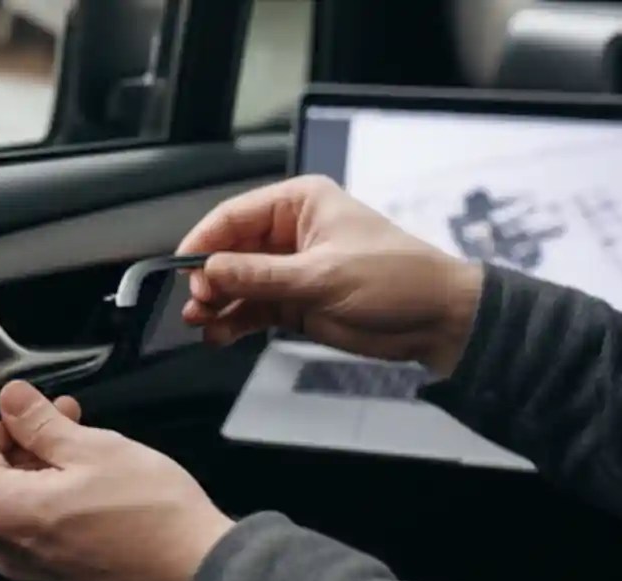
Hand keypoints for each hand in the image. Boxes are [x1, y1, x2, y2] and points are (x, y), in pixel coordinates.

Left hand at [0, 381, 233, 580]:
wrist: (197, 573)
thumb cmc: (147, 505)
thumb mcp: (92, 447)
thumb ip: (39, 422)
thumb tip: (7, 397)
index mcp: (4, 513)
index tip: (33, 414)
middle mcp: (5, 552)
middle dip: (19, 447)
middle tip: (65, 420)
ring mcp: (31, 575)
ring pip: (13, 511)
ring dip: (37, 473)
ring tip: (83, 447)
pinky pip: (35, 537)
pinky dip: (49, 506)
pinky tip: (89, 488)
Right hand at [178, 175, 484, 375]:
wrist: (438, 320)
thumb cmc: (397, 280)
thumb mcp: (323, 276)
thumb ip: (261, 275)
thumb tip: (211, 270)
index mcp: (299, 203)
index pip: (235, 215)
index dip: (204, 241)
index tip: (183, 268)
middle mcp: (289, 232)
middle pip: (230, 250)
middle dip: (209, 278)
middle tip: (196, 303)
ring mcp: (290, 269)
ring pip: (236, 283)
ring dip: (217, 303)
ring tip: (202, 323)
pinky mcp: (294, 302)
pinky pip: (251, 308)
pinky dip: (233, 321)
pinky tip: (219, 335)